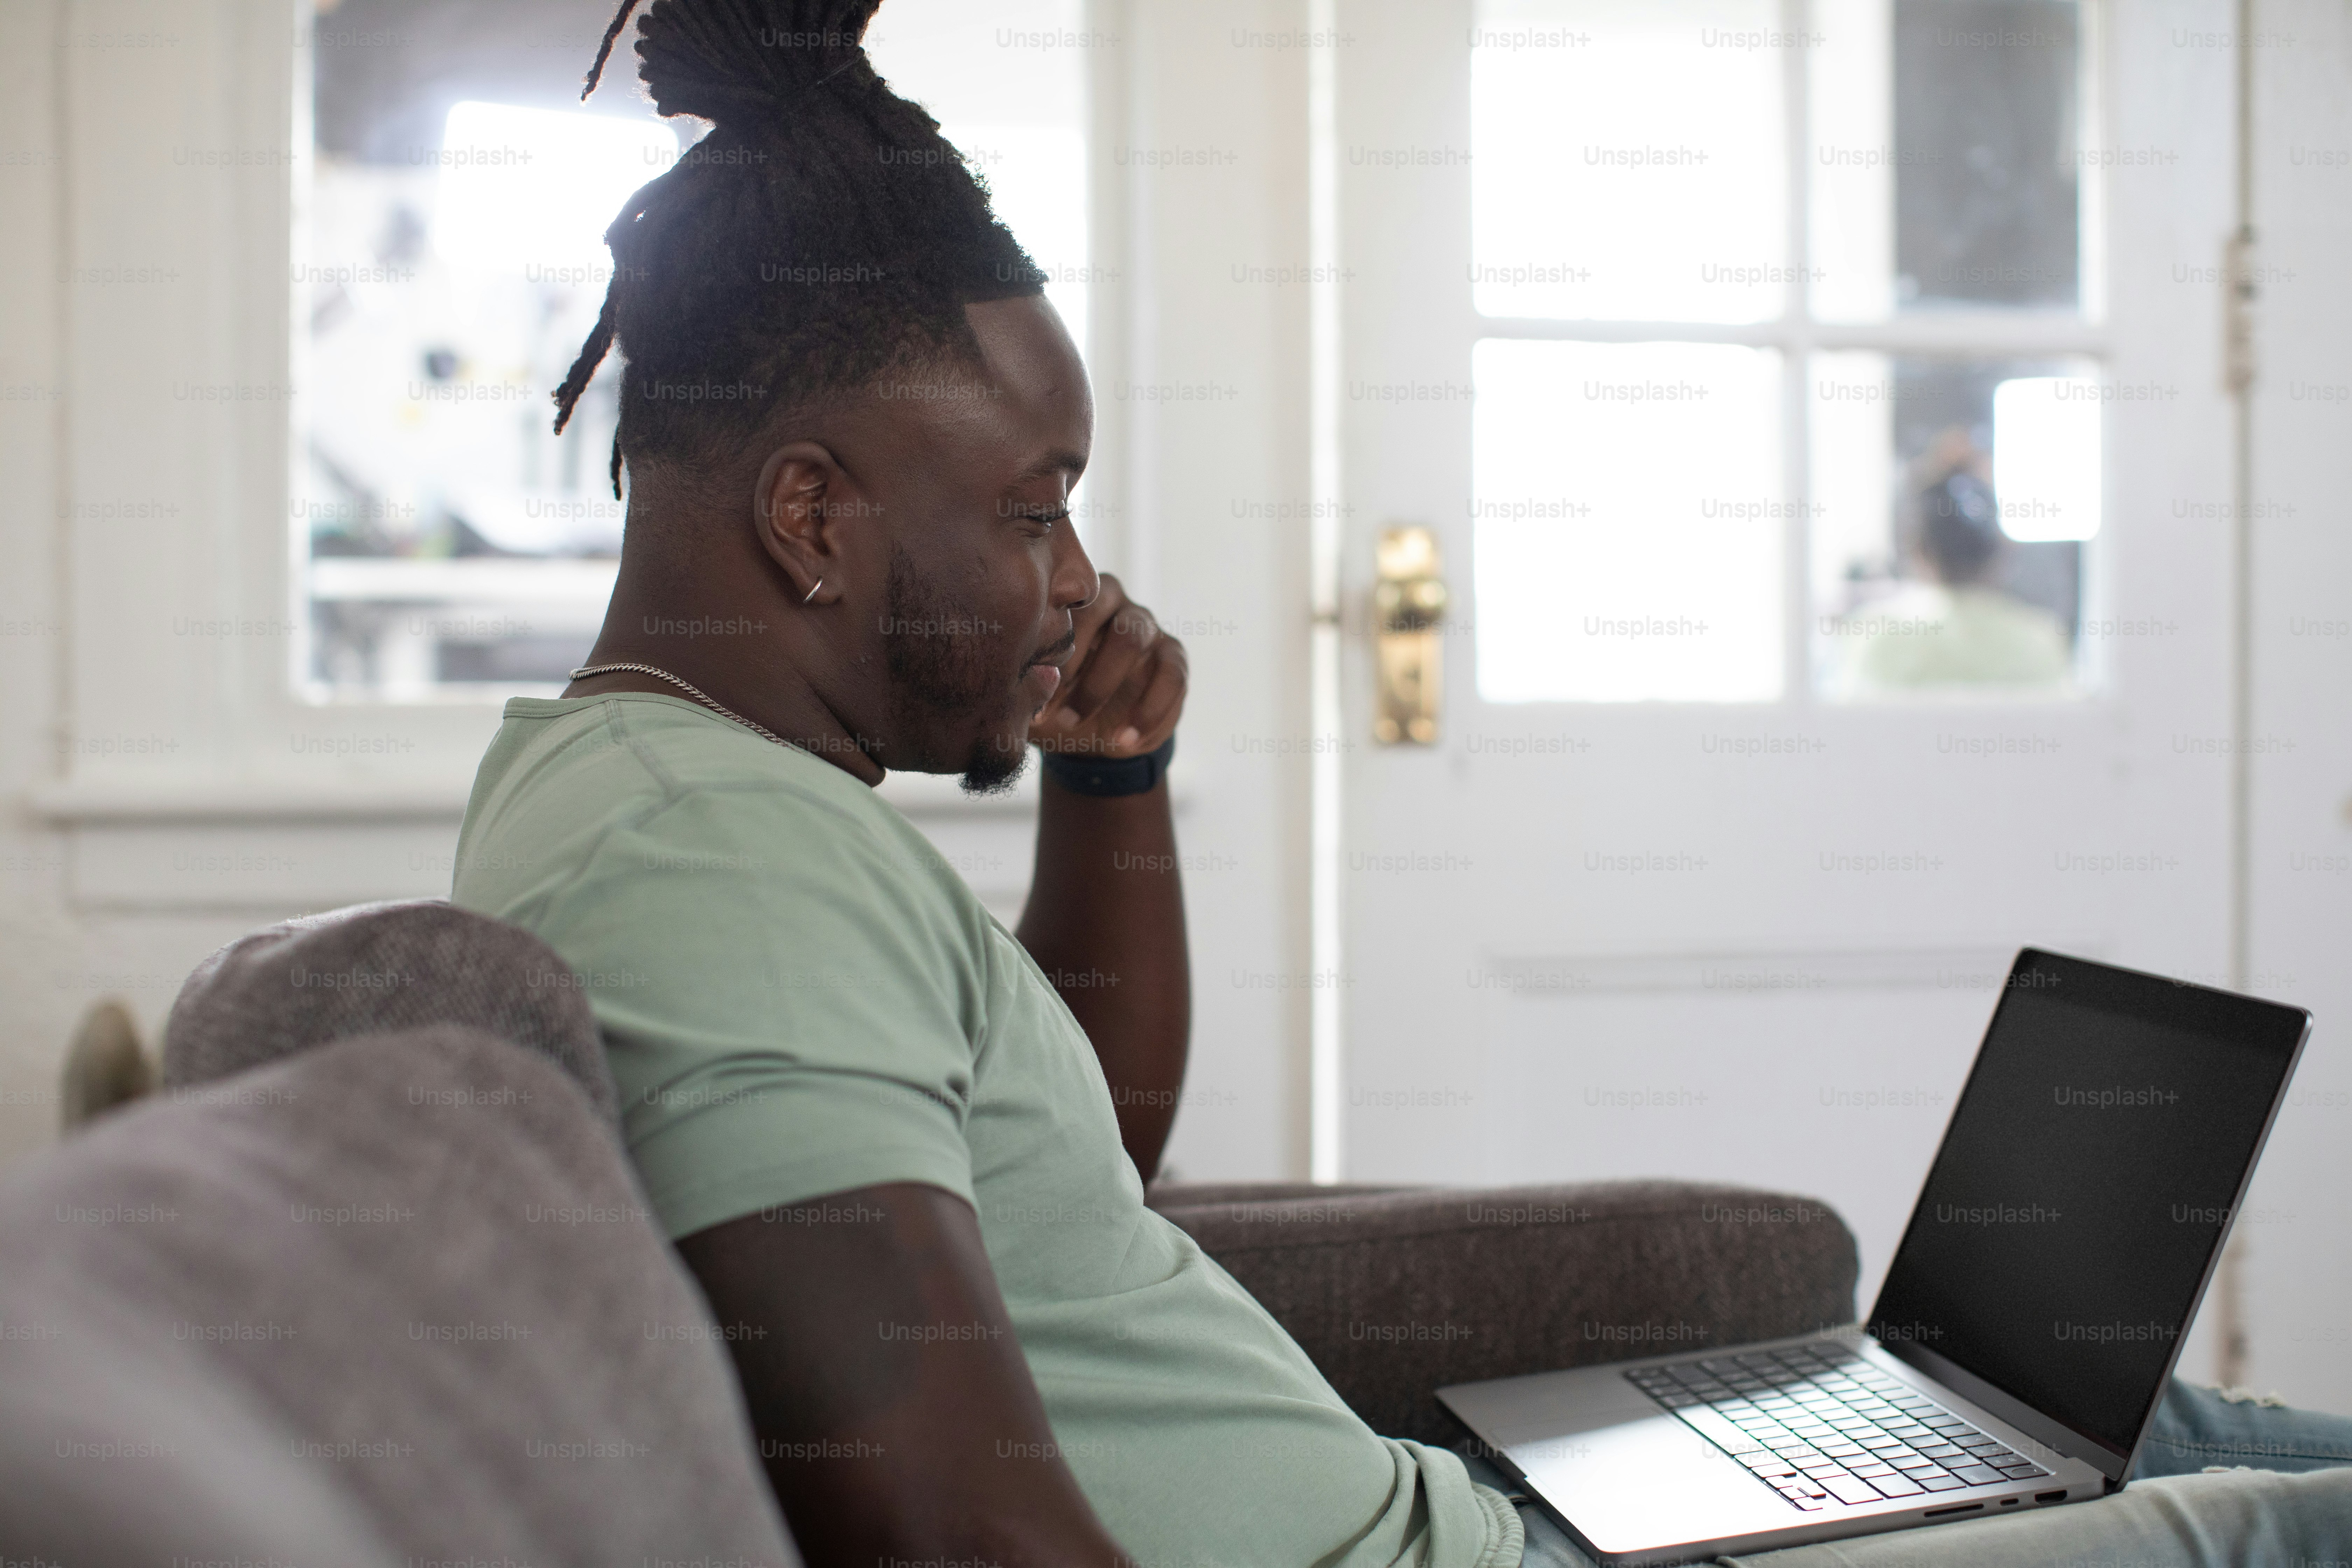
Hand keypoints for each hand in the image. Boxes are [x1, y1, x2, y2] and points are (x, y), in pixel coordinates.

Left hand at [1033, 574, 1187, 758]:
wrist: (1091, 736)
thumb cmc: (1054, 703)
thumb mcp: (1033, 695)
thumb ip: (1024, 682)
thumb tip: (1020, 680)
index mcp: (1073, 602)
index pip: (1062, 602)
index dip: (1047, 643)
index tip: (1031, 684)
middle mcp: (1114, 603)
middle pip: (1100, 612)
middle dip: (1070, 663)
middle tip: (1050, 706)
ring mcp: (1148, 627)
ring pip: (1132, 640)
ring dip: (1100, 687)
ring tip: (1075, 724)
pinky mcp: (1173, 658)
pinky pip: (1171, 676)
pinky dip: (1148, 712)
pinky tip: (1124, 741)